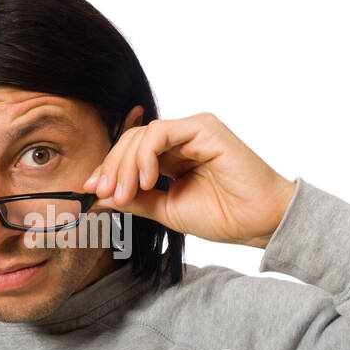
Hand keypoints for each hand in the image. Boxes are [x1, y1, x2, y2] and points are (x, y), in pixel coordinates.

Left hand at [81, 112, 296, 247]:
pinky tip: (145, 180)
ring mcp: (193, 130)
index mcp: (174, 155)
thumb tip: (100, 195)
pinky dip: (145, 155)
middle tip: (103, 192)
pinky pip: (160, 132)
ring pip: (142, 134)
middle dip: (112, 166)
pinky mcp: (204, 127)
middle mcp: (183, 138)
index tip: (92, 189)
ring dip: (125, 164)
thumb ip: (136, 200)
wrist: (258, 222)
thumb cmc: (223, 216)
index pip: (132, 152)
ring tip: (124, 193)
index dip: (108, 168)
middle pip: (132, 140)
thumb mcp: (167, 209)